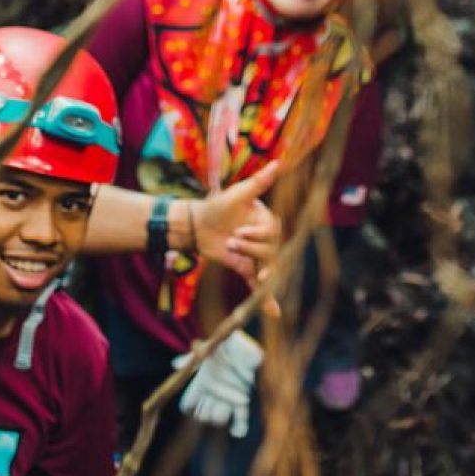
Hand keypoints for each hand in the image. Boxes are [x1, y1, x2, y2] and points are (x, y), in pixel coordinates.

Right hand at [176, 330, 262, 437]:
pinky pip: (239, 418)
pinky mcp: (242, 401)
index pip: (188, 403)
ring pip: (219, 418)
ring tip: (229, 405)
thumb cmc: (223, 344)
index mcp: (200, 384)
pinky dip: (239, 427)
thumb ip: (195, 356)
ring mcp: (226, 399)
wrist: (244, 346)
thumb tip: (176, 364)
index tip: (193, 403)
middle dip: (207, 413)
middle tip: (214, 402)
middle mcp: (212, 395)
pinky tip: (237, 431)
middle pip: (203, 415)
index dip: (189, 406)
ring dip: (221, 415)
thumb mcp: (209, 347)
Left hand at [192, 163, 281, 287]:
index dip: (258, 234)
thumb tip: (278, 162)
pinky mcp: (247, 269)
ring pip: (265, 266)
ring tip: (234, 253)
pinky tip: (274, 313)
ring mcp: (257, 255)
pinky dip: (267, 299)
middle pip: (270, 250)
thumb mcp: (238, 194)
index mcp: (267, 220)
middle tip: (231, 240)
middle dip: (251, 247)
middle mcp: (265, 239)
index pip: (273, 232)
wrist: (196, 226)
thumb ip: (259, 182)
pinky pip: (259, 286)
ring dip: (253, 265)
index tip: (240, 231)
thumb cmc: (217, 206)